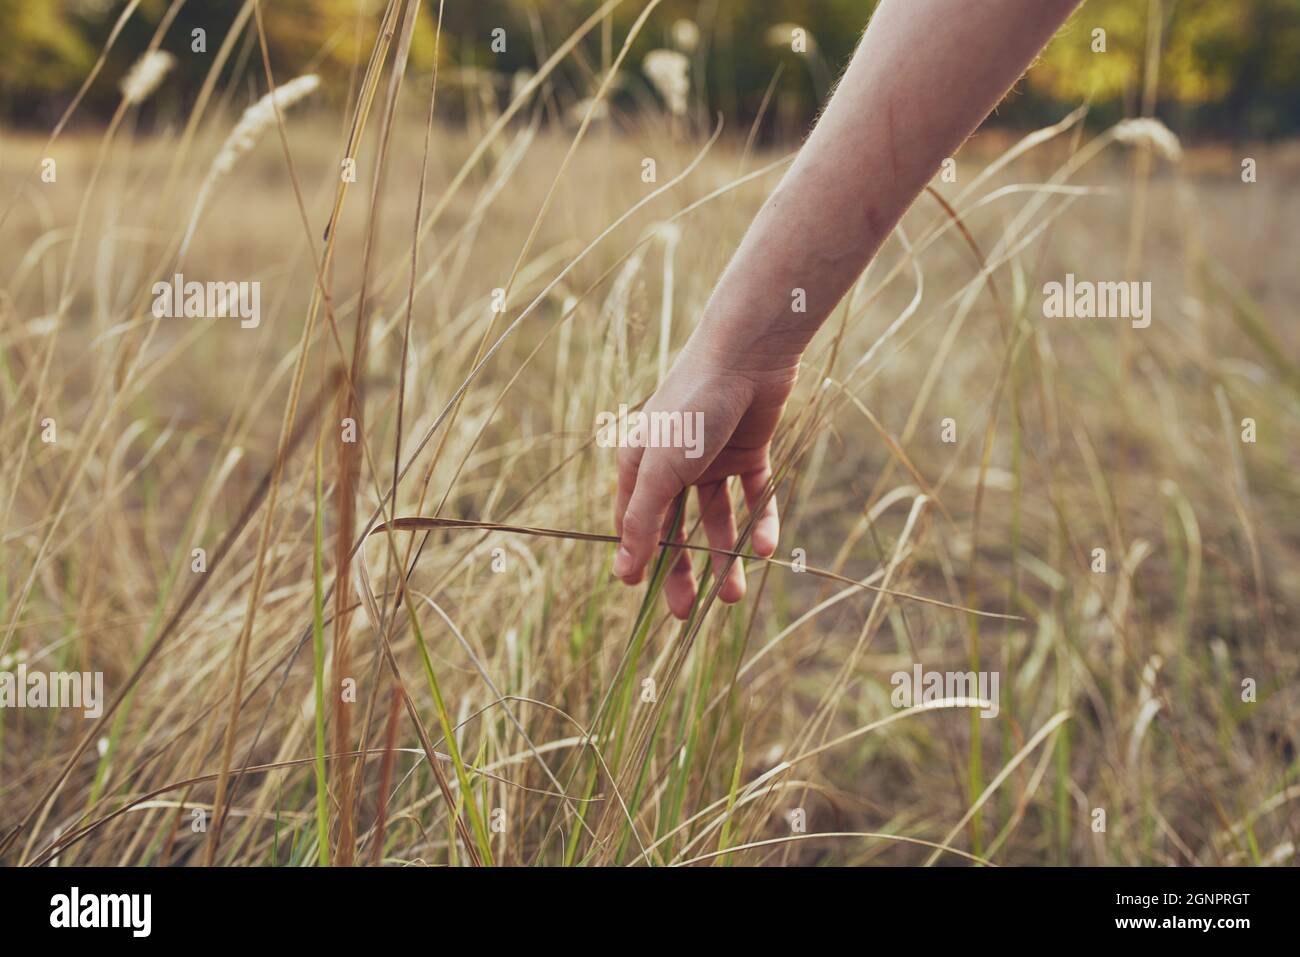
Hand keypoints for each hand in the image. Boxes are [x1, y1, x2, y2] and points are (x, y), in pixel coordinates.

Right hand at [612, 345, 795, 618]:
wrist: (747, 356)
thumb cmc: (692, 408)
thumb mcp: (661, 470)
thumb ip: (642, 521)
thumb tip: (622, 573)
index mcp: (642, 465)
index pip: (634, 522)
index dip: (638, 557)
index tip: (642, 596)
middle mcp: (675, 464)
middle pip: (675, 529)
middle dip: (680, 571)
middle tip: (685, 615)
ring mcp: (712, 459)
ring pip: (716, 519)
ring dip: (724, 556)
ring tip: (731, 597)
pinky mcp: (750, 452)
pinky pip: (755, 497)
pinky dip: (760, 523)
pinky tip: (764, 550)